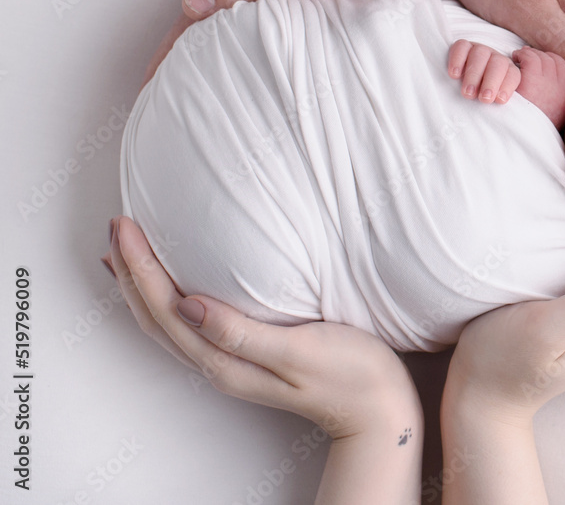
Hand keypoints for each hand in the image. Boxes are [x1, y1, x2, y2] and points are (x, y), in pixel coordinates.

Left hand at [106, 217, 419, 437]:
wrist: (377, 408)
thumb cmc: (350, 374)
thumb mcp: (300, 351)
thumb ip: (242, 333)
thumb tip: (189, 305)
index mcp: (225, 361)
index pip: (165, 309)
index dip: (139, 268)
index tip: (125, 227)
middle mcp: (219, 364)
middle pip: (154, 317)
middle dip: (129, 272)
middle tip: (116, 226)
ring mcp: (230, 362)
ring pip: (166, 322)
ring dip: (141, 285)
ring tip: (125, 252)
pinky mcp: (245, 355)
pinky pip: (188, 324)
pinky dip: (166, 300)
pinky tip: (173, 285)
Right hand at [142, 0, 441, 86]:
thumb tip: (191, 5)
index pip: (193, 19)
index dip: (169, 54)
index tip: (152, 87)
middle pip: (214, 29)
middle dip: (193, 65)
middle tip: (179, 99)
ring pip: (249, 33)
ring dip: (232, 62)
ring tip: (221, 95)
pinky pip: (282, 34)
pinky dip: (268, 55)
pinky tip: (277, 71)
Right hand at [448, 39, 521, 103]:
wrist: (465, 95)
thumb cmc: (486, 103)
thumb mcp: (504, 102)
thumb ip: (511, 99)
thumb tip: (515, 104)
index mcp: (508, 72)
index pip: (513, 75)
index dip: (507, 86)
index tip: (499, 100)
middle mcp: (495, 59)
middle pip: (498, 64)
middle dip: (491, 82)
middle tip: (484, 99)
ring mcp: (479, 51)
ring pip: (480, 54)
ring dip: (474, 74)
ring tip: (468, 93)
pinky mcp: (463, 47)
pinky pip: (461, 46)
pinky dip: (458, 59)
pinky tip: (454, 75)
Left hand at [511, 46, 564, 128]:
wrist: (523, 142)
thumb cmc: (534, 131)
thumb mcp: (554, 119)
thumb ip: (558, 104)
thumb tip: (553, 94)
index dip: (552, 64)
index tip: (541, 66)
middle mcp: (564, 90)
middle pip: (557, 63)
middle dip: (542, 57)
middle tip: (529, 56)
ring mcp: (550, 85)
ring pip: (544, 59)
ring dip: (532, 55)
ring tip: (520, 57)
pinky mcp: (533, 82)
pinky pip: (531, 59)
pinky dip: (522, 56)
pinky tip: (514, 58)